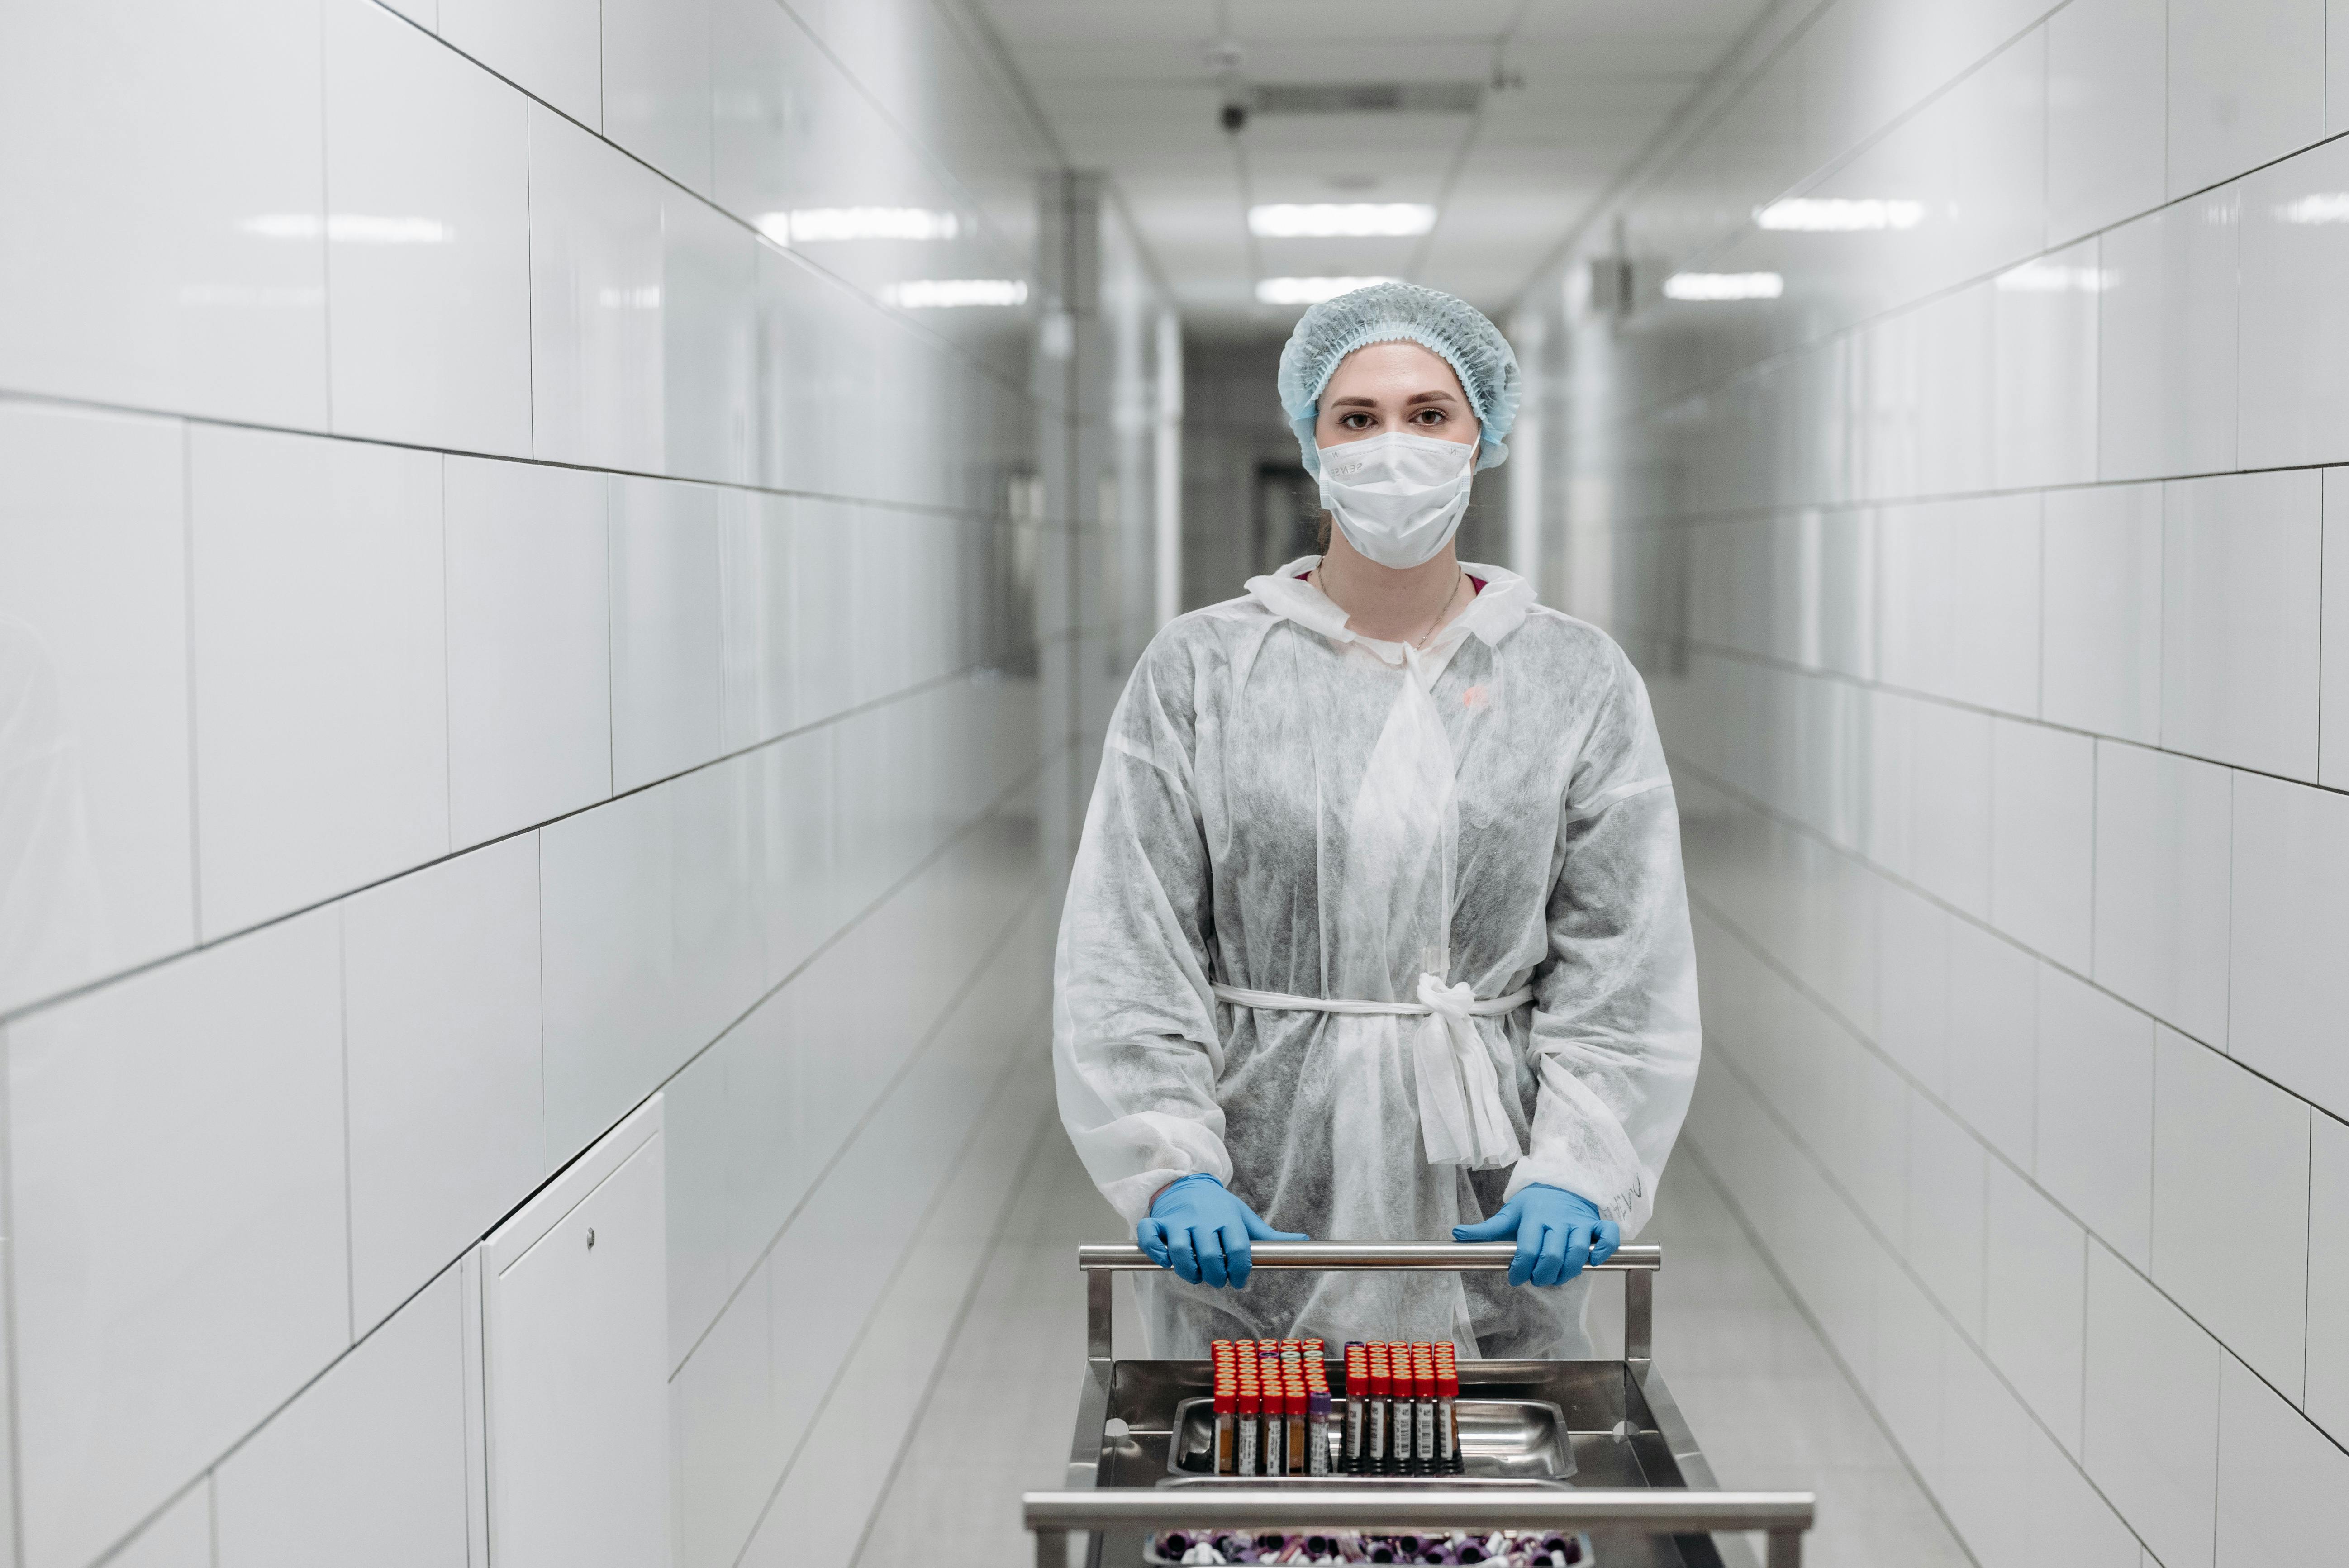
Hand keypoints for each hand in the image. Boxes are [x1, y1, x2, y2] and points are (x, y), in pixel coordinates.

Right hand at [1137, 1175, 1308, 1288]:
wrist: (1188, 1183)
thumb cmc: (1219, 1206)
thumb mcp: (1245, 1216)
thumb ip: (1270, 1234)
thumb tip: (1304, 1240)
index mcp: (1227, 1218)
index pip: (1237, 1250)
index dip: (1239, 1272)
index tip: (1237, 1281)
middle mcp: (1203, 1219)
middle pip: (1209, 1255)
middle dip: (1214, 1276)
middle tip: (1217, 1280)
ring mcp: (1179, 1220)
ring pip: (1179, 1250)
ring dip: (1187, 1271)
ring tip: (1195, 1276)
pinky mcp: (1159, 1221)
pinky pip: (1151, 1236)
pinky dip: (1156, 1252)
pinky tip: (1166, 1261)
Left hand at [1452, 1184, 1619, 1286]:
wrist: (1561, 1183)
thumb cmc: (1533, 1204)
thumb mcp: (1509, 1214)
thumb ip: (1486, 1229)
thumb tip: (1456, 1233)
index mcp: (1534, 1218)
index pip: (1528, 1249)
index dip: (1520, 1270)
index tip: (1515, 1278)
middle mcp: (1558, 1220)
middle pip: (1553, 1255)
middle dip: (1543, 1276)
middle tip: (1536, 1280)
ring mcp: (1580, 1222)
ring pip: (1580, 1251)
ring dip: (1569, 1272)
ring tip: (1557, 1277)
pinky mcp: (1597, 1223)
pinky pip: (1608, 1236)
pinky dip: (1605, 1251)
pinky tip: (1594, 1262)